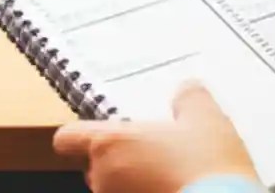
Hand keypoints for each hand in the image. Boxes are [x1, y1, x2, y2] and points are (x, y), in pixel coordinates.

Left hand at [53, 82, 259, 192]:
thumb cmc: (208, 169)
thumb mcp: (206, 119)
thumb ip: (189, 98)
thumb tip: (186, 91)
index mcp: (111, 143)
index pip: (67, 139)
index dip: (77, 136)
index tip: (92, 134)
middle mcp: (104, 177)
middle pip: (95, 165)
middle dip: (120, 161)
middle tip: (153, 154)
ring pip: (114, 188)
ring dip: (133, 183)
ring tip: (169, 176)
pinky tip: (176, 191)